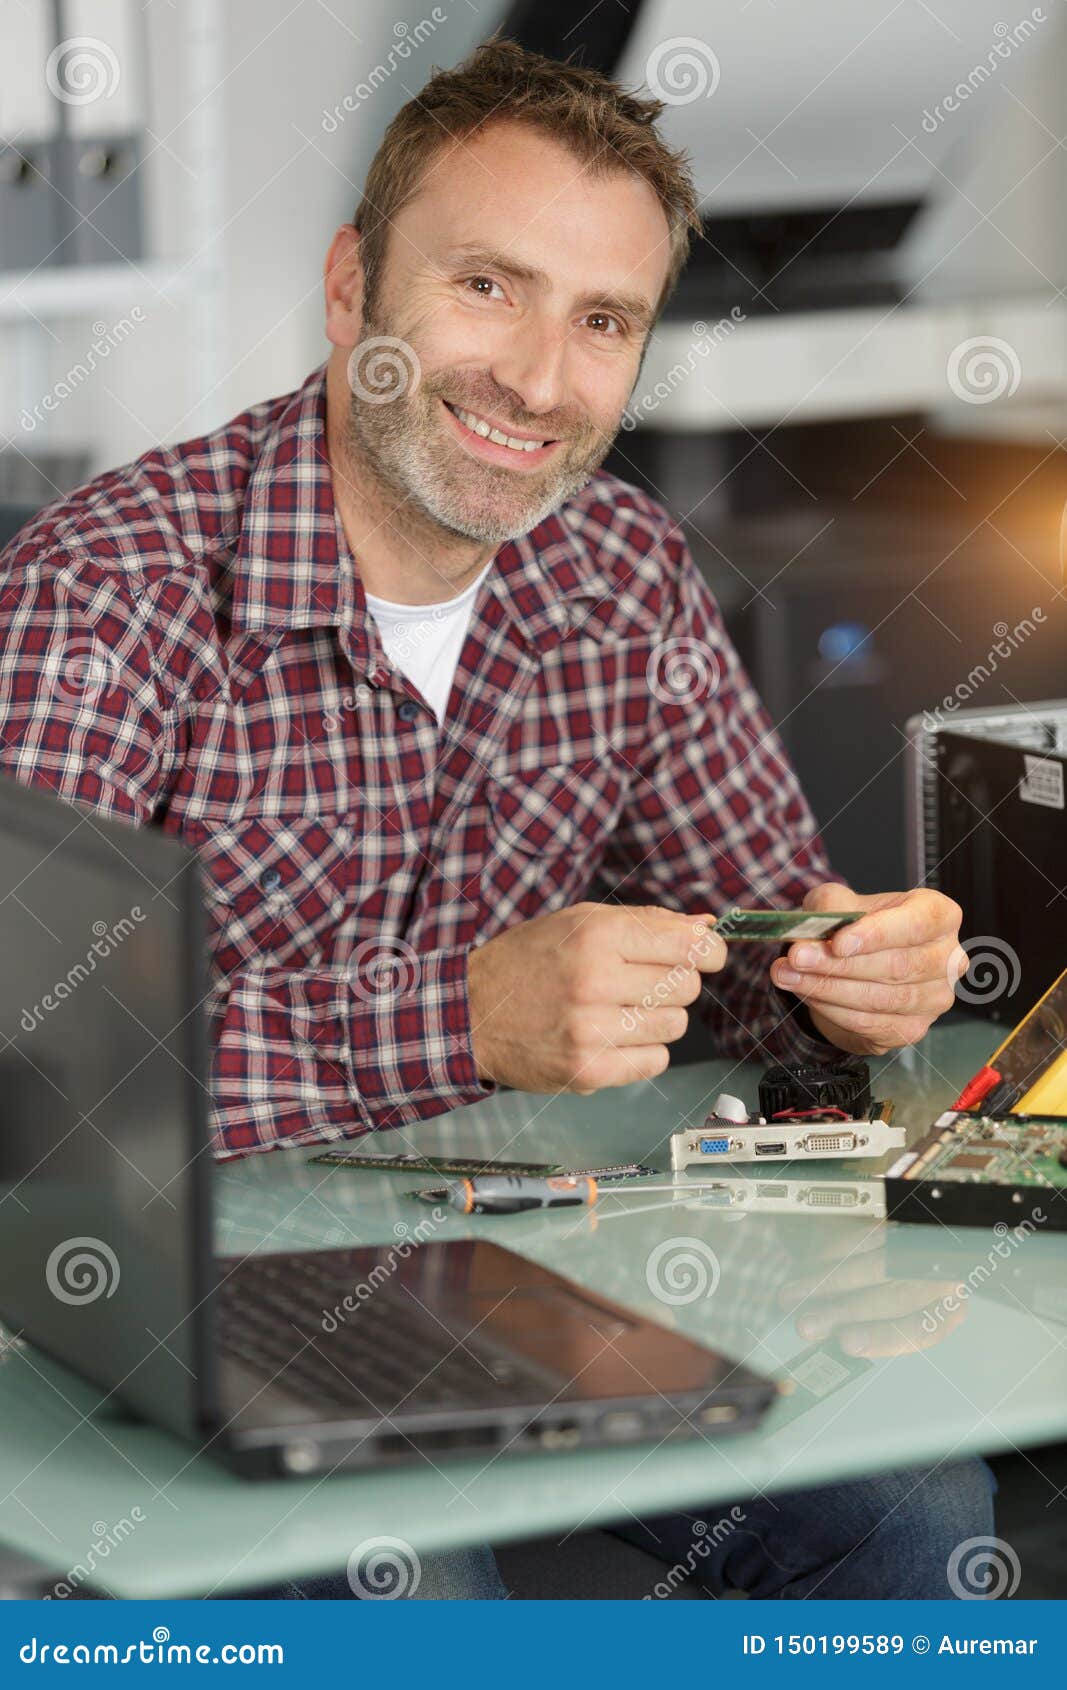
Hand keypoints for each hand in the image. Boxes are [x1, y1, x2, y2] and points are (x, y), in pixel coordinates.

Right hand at [467, 902, 726, 1092]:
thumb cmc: (527, 961)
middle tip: (642, 983)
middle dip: (675, 983)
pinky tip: (612, 1037)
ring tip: (620, 1011)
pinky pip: (654, 1062)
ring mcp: (591, 1031)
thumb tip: (706, 927)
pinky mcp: (588, 1071)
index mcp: (596, 936)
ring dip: (658, 1019)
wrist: (469, 1013)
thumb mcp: (579, 922)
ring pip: (675, 1026)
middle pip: (687, 987)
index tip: (707, 956)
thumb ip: (646, 921)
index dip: (709, 951)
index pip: (688, 945)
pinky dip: (642, 1051)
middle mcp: (595, 981)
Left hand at [769, 883, 966, 1056]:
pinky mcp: (913, 1028)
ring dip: (827, 989)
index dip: (877, 934)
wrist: (858, 963)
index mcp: (939, 915)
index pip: (918, 923)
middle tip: (796, 957)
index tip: (838, 942)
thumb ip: (830, 907)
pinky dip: (831, 1009)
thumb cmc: (859, 927)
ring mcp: (935, 998)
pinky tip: (806, 993)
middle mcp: (947, 958)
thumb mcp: (841, 901)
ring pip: (880, 999)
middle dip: (838, 964)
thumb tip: (813, 931)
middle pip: (896, 966)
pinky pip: (869, 1023)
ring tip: (788, 974)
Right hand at [777, 1235, 965, 1357]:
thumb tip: (830, 1344)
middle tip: (809, 1324)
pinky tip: (812, 1264)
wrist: (928, 1244)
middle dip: (844, 1312)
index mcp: (946, 1312)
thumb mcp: (900, 1317)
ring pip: (875, 1266)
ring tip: (795, 1294)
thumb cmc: (909, 1290)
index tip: (846, 1343)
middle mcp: (941, 1279)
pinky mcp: (903, 1223)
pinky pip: (867, 1235)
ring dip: (828, 1282)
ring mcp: (923, 1249)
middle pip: (894, 1298)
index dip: (881, 1338)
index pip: (919, 1331)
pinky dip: (834, 1251)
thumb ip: (873, 1330)